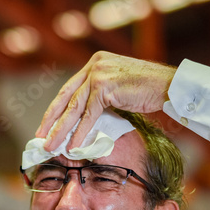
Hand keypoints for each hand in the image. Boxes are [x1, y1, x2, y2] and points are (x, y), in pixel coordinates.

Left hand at [37, 52, 176, 152]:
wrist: (169, 84)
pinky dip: (79, 132)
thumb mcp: (118, 88)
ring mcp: (99, 74)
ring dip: (61, 130)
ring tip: (51, 146)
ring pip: (74, 108)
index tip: (46, 125)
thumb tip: (85, 117)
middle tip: (40, 137)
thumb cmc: (148, 89)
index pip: (69, 89)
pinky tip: (72, 145)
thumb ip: (100, 95)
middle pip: (66, 97)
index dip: (56, 109)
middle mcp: (94, 65)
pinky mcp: (106, 87)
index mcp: (95, 63)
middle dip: (51, 120)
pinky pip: (89, 115)